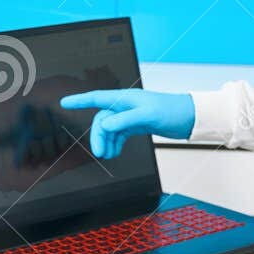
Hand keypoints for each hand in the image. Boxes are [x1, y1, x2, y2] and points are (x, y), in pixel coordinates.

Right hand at [59, 89, 195, 157]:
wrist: (188, 118)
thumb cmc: (171, 111)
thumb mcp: (147, 115)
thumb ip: (125, 120)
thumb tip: (106, 125)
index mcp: (125, 98)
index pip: (97, 98)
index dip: (79, 100)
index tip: (64, 102)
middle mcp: (125, 105)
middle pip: (102, 120)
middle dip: (99, 136)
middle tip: (100, 153)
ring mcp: (130, 115)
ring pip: (110, 129)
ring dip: (107, 142)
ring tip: (108, 155)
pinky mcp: (137, 125)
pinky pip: (119, 134)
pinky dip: (115, 143)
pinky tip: (115, 152)